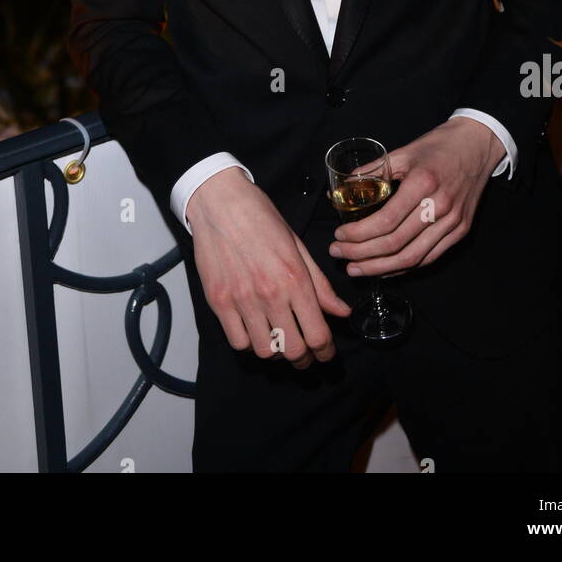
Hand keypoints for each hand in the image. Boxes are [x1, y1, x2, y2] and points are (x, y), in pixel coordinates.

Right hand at [186, 167, 352, 368]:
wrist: (220, 202)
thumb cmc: (261, 218)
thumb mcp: (298, 247)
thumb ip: (320, 285)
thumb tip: (342, 313)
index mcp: (295, 278)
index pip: (318, 334)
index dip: (326, 352)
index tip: (326, 353)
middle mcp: (270, 294)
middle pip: (294, 351)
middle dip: (304, 359)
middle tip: (306, 354)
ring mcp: (242, 300)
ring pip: (265, 352)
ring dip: (276, 352)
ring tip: (279, 341)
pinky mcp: (219, 302)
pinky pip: (238, 342)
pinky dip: (249, 343)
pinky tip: (254, 330)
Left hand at [327, 117, 504, 276]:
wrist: (476, 145)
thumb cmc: (437, 146)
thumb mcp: (402, 153)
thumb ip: (372, 172)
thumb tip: (342, 190)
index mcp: (422, 183)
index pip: (386, 221)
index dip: (359, 234)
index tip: (339, 236)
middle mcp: (439, 206)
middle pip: (396, 244)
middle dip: (362, 254)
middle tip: (339, 254)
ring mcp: (452, 222)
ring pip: (412, 258)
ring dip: (380, 268)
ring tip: (356, 269)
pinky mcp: (460, 231)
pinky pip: (429, 258)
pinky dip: (404, 267)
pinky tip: (384, 268)